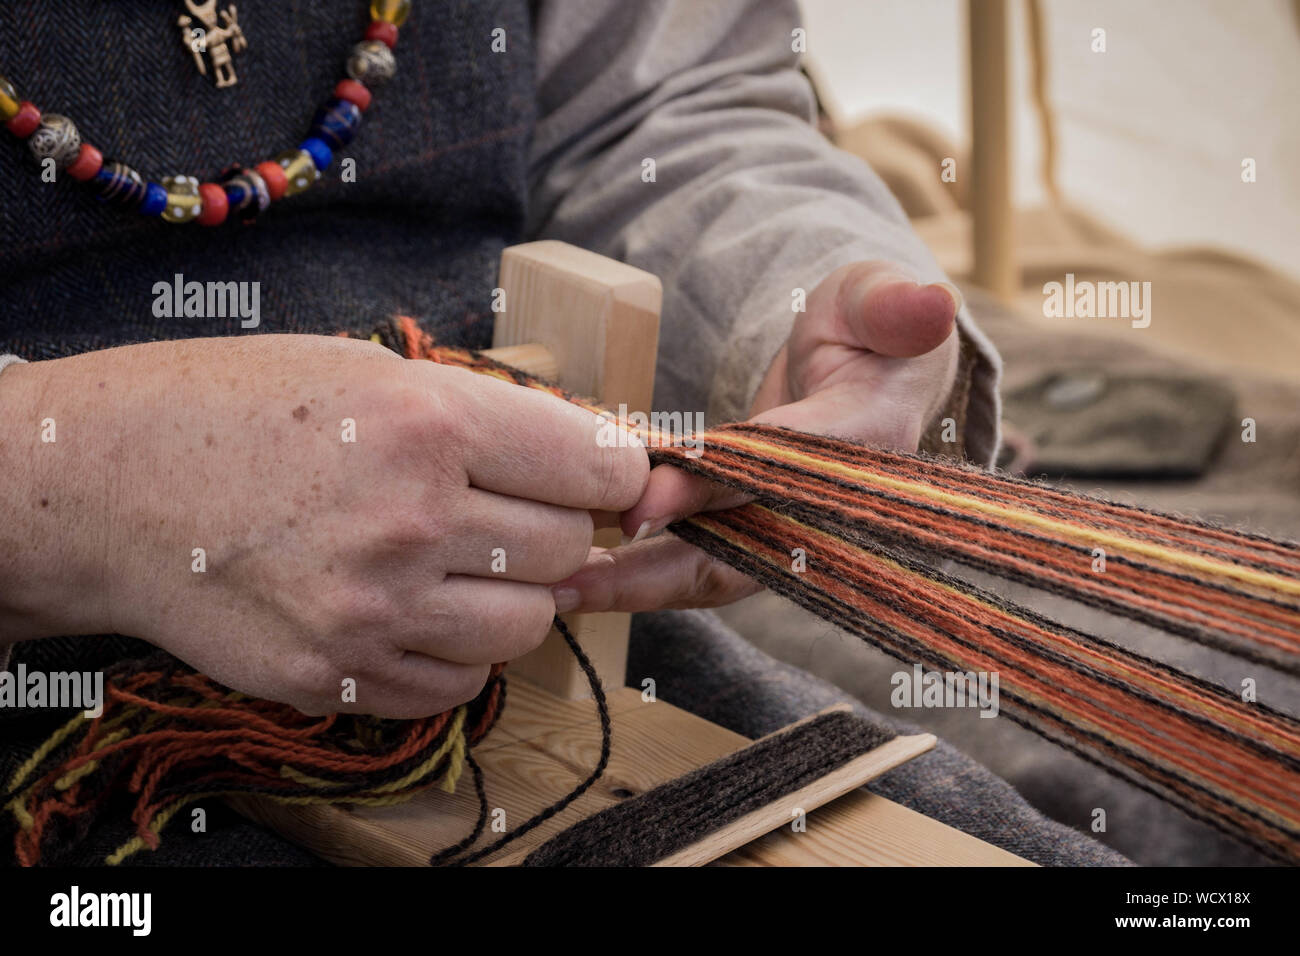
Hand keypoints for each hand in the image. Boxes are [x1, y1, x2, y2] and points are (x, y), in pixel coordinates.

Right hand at [0, 335, 646, 716]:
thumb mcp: (369, 370)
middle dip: (552, 530)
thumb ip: (485, 419)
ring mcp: (373, 608)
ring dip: (512, 596)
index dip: (612, 475)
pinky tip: (416, 609)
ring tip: (459, 563)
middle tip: (505, 512)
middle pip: (567, 550)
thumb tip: (587, 467)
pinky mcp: (337, 674)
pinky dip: (457, 652)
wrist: (110, 484)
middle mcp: (410, 519)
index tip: (597, 479)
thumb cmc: (240, 409)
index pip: (601, 469)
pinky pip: (460, 684)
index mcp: (428, 422)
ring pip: (527, 625)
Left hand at [549, 262, 960, 613]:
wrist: (871, 373)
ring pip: (714, 572)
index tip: (645, 500)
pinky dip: (642, 578)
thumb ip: (894, 304)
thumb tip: (933, 301)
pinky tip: (580, 580)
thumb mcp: (878, 301)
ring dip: (638, 587)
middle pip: (742, 548)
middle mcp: (828, 505)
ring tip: (561, 591)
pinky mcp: (757, 537)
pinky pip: (699, 565)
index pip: (780, 469)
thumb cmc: (867, 328)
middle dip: (658, 569)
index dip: (715, 486)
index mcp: (862, 442)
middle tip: (575, 576)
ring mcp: (790, 530)